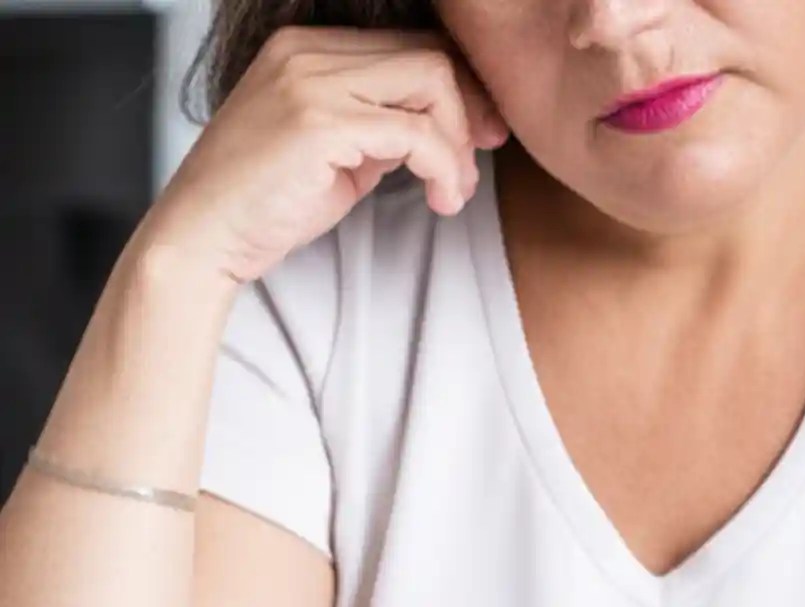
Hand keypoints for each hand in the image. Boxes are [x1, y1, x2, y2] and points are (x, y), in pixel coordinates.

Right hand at [142, 26, 509, 282]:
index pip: (410, 44)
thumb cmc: (265, 203)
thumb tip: (445, 126)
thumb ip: (382, 125)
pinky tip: (440, 201)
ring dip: (458, 144)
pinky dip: (443, 168)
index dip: (458, 90)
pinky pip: (416, 133)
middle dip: (470, 111)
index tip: (478, 136)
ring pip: (432, 82)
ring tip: (454, 192)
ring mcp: (311, 81)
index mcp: (306, 47)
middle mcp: (306, 50)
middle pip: (430, 55)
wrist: (200, 238)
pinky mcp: (319, 122)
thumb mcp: (336, 150)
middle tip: (475, 165)